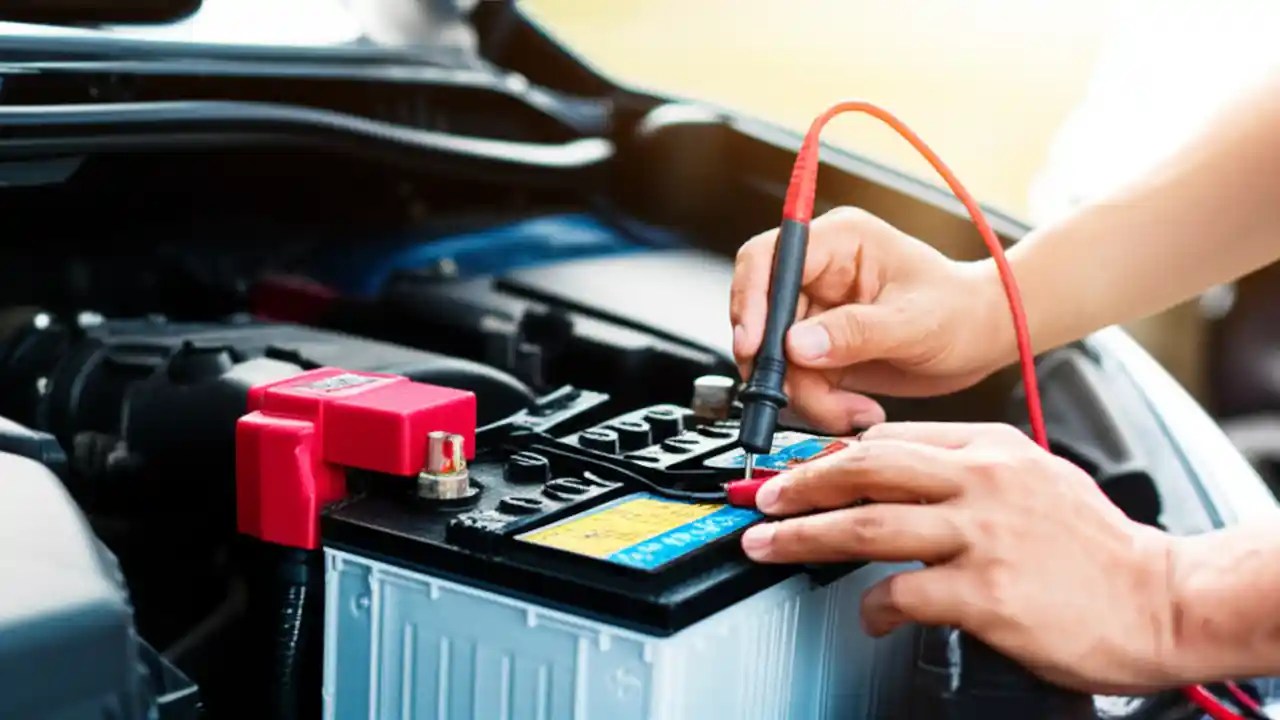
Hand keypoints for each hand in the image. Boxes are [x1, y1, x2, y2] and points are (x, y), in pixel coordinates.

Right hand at [730, 207, 1009, 432]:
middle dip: (780, 367)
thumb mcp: (915, 322)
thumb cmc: (961, 312)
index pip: (768, 258)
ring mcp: (815, 313)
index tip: (754, 346)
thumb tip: (795, 346)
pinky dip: (819, 404)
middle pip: (763, 317)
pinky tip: (857, 409)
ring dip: (806, 395)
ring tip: (853, 411)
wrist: (982, 340)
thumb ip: (855, 333)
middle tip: (808, 399)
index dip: (750, 299)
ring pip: (775, 359)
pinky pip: (795, 381)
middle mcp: (818, 274)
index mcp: (838, 242)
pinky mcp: (819, 348)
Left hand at [738, 421, 1180, 693]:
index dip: (831, 454)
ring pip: (865, 526)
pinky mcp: (986, 593)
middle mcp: (982, 481)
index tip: (798, 470)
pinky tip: (867, 616)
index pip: (891, 439)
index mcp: (992, 448)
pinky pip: (902, 594)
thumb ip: (969, 470)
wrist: (1163, 599)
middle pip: (864, 469)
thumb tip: (898, 473)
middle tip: (763, 497)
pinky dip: (872, 607)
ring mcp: (982, 536)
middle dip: (800, 484)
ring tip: (768, 544)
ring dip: (803, 538)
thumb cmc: (1099, 549)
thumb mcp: (1036, 478)